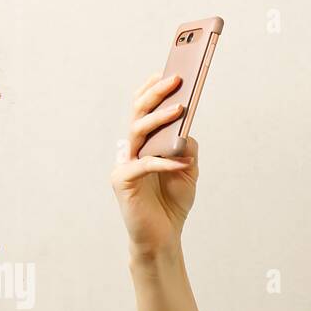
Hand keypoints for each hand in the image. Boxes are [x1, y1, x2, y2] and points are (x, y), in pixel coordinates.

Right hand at [110, 71, 198, 260]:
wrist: (162, 238)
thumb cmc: (172, 204)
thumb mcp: (188, 172)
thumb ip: (187, 149)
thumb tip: (186, 131)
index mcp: (143, 144)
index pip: (142, 110)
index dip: (151, 90)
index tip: (167, 72)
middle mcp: (130, 150)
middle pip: (138, 114)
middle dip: (156, 94)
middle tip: (175, 79)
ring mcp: (124, 164)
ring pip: (138, 132)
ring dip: (159, 118)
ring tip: (180, 108)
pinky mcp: (123, 182)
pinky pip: (144, 164)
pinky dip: (164, 162)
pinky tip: (182, 162)